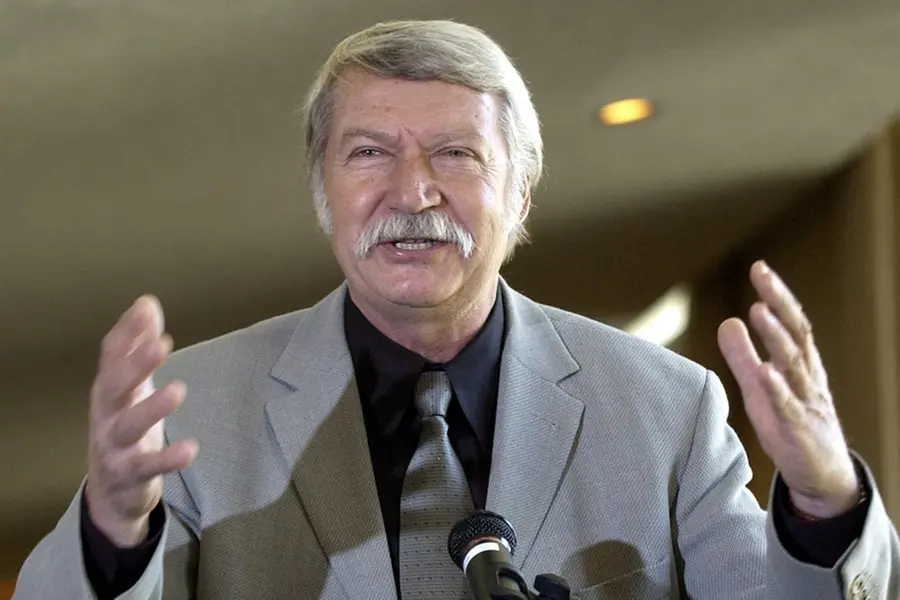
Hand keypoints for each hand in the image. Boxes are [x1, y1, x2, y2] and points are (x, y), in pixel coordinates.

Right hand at [84, 296, 197, 546]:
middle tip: (161, 344)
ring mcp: (114, 446)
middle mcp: (105, 414)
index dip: (126, 331)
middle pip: (114, 386)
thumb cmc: (125, 426)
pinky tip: (189, 449)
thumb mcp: (132, 386)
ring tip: (178, 390)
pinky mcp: (129, 474)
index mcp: (108, 389)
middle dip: (135, 364)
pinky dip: (167, 458)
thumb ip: (138, 346)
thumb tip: (146, 303)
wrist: (112, 491)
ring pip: (128, 426)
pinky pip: (147, 466)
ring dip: (152, 408)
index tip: (146, 307)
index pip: (110, 355)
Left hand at [717, 260, 859, 518]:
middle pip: (797, 335)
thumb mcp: (760, 387)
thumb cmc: (790, 427)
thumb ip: (743, 356)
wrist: (821, 476)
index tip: (760, 268)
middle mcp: (808, 379)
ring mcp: (806, 404)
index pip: (792, 323)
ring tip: (759, 311)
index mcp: (800, 366)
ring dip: (777, 338)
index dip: (777, 295)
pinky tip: (765, 372)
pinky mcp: (799, 432)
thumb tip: (729, 320)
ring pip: (795, 366)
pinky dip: (778, 389)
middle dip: (780, 304)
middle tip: (762, 276)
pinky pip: (790, 408)